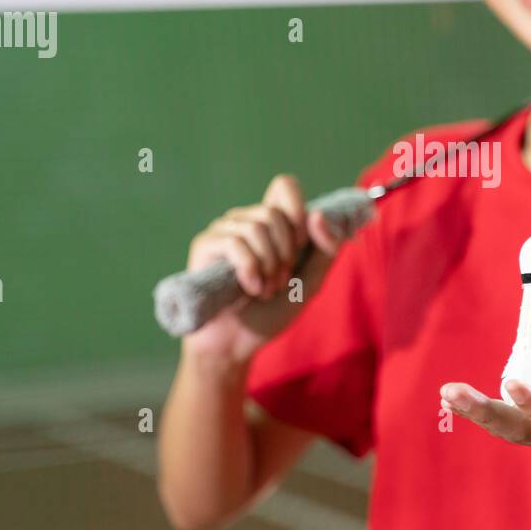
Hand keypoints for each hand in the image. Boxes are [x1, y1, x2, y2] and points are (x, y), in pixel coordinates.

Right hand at [181, 174, 350, 368]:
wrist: (238, 343)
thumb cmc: (271, 312)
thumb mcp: (310, 282)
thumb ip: (325, 249)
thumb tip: (317, 214)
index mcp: (272, 224)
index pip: (284, 186)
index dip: (298, 210)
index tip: (303, 245)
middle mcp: (246, 220)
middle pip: (275, 213)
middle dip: (286, 253)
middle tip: (281, 281)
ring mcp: (224, 230)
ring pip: (256, 227)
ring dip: (269, 265)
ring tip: (265, 290)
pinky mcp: (205, 245)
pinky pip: (234, 243)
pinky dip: (251, 269)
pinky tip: (251, 289)